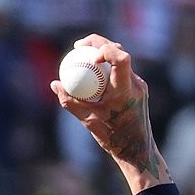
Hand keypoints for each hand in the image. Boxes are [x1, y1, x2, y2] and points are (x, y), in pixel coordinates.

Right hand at [50, 34, 171, 193]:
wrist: (137, 150)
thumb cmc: (112, 138)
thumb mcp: (87, 120)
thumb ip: (70, 101)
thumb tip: (55, 83)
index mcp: (125, 92)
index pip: (121, 59)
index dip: (105, 49)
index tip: (87, 53)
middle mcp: (136, 85)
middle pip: (120, 52)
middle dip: (99, 43)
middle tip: (79, 46)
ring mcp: (140, 85)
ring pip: (122, 59)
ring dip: (104, 53)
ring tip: (85, 54)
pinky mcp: (139, 88)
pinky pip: (123, 70)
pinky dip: (108, 67)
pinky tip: (95, 71)